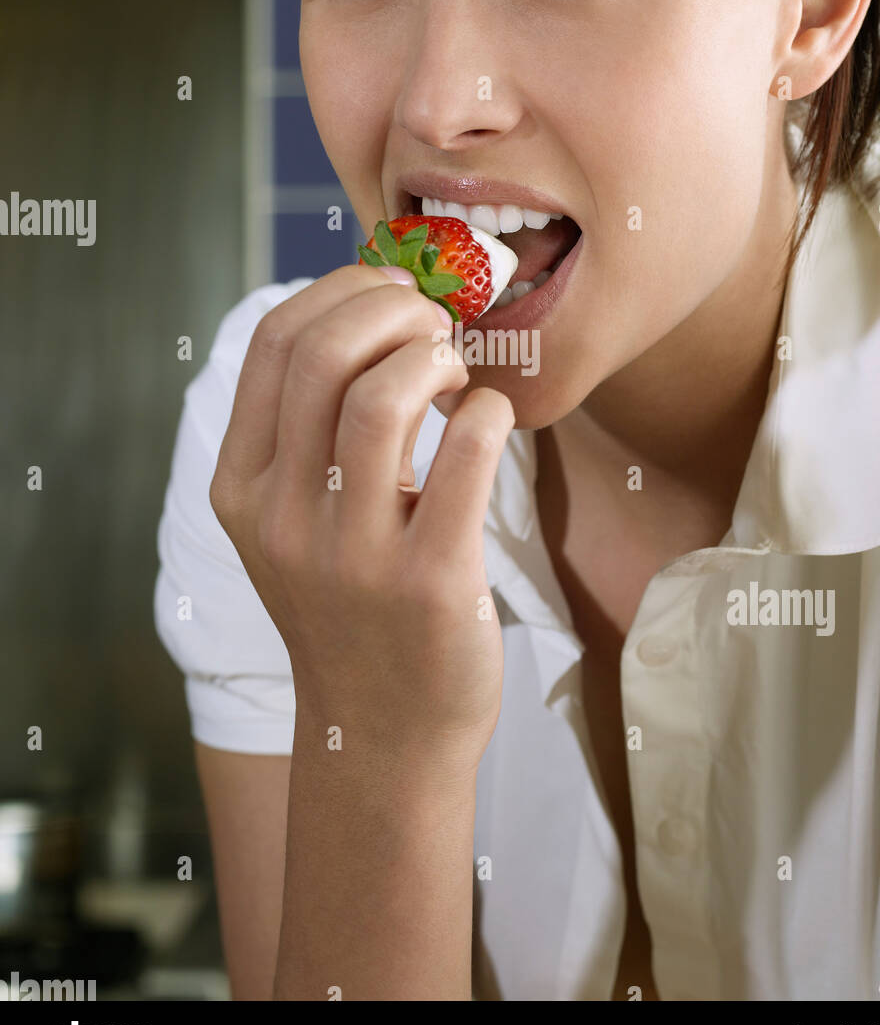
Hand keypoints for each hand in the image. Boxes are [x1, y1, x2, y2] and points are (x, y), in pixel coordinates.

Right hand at [209, 264, 514, 766]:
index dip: (339, 288)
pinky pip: (467, 450)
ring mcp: (353, 554)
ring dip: (435, 353)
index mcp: (244, 488)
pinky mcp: (430, 581)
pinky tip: (489, 420)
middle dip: (391, 305)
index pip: (272, 343)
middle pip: (323, 353)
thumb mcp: (294, 524)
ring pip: (382, 394)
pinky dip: (488, 409)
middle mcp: (284, 517)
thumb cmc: (352, 609)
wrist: (382, 737)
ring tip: (456, 371)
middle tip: (434, 321)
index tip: (389, 287)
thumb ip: (306, 435)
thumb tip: (364, 313)